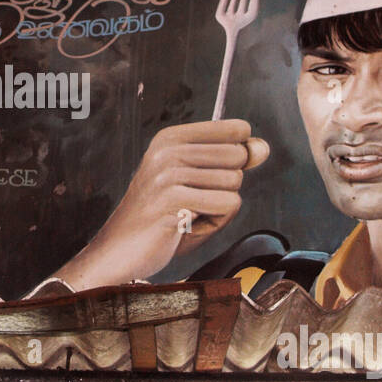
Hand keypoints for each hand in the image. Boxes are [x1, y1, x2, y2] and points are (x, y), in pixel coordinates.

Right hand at [53, 119, 268, 290]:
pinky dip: (215, 222)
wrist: (119, 252)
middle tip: (193, 203)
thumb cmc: (161, 219)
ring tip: (186, 215)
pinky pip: (227, 204)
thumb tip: (262, 147)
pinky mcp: (172, 198)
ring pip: (234, 182)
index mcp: (171, 137)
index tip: (204, 178)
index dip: (235, 159)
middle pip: (239, 157)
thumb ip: (231, 162)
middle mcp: (168, 149)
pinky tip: (186, 226)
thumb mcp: (197, 184)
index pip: (237, 129)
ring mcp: (168, 172)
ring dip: (218, 208)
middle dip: (226, 187)